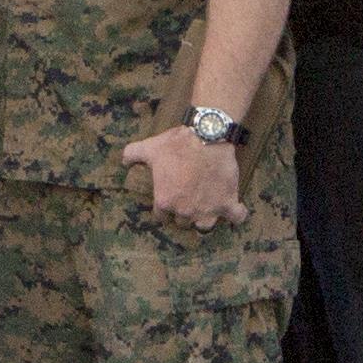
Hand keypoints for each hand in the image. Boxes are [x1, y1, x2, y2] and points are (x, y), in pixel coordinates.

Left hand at [121, 126, 246, 227]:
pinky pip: (237, 217)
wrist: (206, 136)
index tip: (170, 199)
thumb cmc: (177, 144)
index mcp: (165, 201)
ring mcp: (208, 209)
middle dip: (184, 212)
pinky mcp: (227, 203)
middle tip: (189, 198)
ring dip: (205, 218)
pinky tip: (236, 210)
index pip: (161, 216)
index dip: (165, 208)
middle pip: (183, 222)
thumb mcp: (150, 147)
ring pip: (204, 226)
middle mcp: (185, 211)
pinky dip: (238, 215)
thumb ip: (132, 154)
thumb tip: (124, 162)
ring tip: (207, 208)